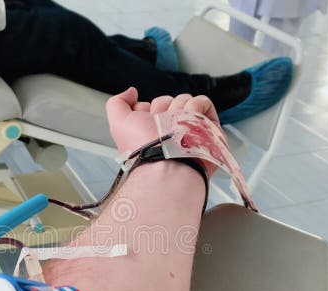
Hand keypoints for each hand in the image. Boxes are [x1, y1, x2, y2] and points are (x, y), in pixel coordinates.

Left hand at [105, 88, 220, 155]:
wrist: (165, 162)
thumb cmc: (142, 147)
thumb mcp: (118, 122)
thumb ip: (118, 103)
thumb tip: (132, 92)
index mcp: (153, 132)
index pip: (154, 106)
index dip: (147, 109)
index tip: (146, 120)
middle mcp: (172, 132)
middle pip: (171, 101)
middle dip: (164, 108)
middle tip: (162, 127)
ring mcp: (191, 131)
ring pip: (186, 101)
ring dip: (179, 109)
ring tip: (177, 128)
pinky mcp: (209, 130)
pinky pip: (203, 104)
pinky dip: (197, 107)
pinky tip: (190, 120)